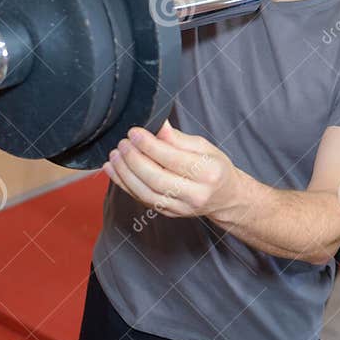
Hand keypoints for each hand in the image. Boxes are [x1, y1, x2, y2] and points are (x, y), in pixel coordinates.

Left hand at [103, 120, 241, 218]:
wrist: (225, 197)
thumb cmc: (215, 168)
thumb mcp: (204, 147)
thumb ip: (178, 139)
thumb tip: (157, 125)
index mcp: (208, 173)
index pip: (173, 158)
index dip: (149, 145)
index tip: (134, 132)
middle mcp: (196, 193)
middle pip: (156, 178)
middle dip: (134, 159)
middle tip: (123, 144)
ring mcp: (182, 207)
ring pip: (145, 192)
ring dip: (125, 173)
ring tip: (115, 155)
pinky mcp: (169, 213)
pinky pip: (142, 199)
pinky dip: (124, 185)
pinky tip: (114, 170)